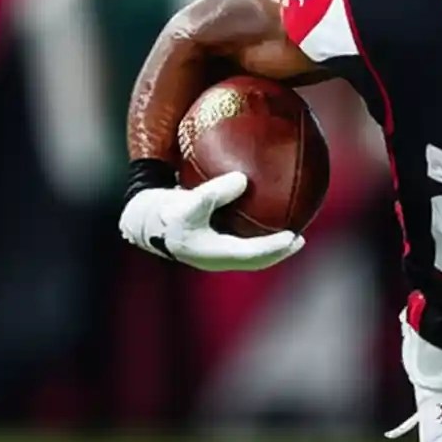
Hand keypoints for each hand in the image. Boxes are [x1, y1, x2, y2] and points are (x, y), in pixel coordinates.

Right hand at [119, 172, 304, 271]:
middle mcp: (217, 257)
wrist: (144, 218)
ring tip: (289, 233)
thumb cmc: (166, 211)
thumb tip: (243, 180)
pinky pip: (241, 241)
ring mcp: (214, 252)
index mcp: (213, 253)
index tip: (294, 237)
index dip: (274, 249)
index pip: (252, 255)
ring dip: (269, 246)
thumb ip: (215, 192)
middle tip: (298, 239)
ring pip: (248, 253)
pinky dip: (256, 234)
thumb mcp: (189, 201)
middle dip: (277, 252)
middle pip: (254, 260)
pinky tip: (266, 217)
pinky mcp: (212, 242)